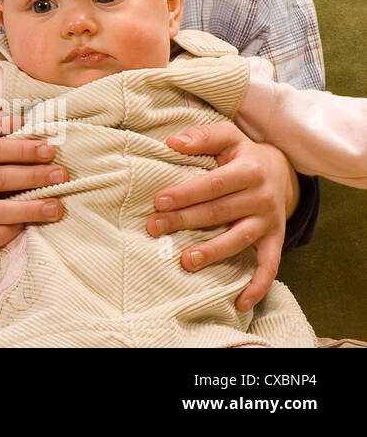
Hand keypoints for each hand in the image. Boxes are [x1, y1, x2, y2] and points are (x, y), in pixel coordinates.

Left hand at [148, 122, 297, 311]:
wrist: (282, 171)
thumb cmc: (242, 153)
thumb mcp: (227, 135)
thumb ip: (202, 136)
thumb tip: (172, 142)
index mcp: (248, 170)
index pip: (213, 184)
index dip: (186, 193)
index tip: (159, 201)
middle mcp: (261, 197)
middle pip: (219, 212)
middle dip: (185, 221)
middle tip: (155, 228)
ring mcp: (269, 222)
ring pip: (239, 240)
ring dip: (212, 252)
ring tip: (185, 261)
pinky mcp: (275, 240)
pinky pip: (269, 266)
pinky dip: (257, 285)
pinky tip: (240, 301)